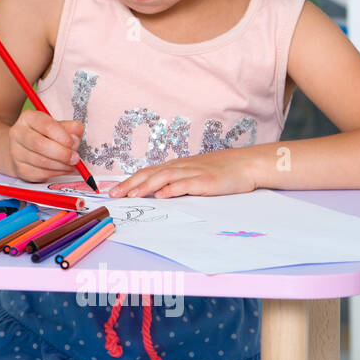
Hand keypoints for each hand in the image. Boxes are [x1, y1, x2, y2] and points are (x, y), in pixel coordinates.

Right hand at [8, 112, 83, 182]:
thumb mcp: (58, 125)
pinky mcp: (20, 169)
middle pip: (40, 144)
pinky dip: (56, 173)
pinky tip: (64, 169)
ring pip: (41, 161)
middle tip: (75, 158)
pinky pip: (40, 174)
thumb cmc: (45, 135)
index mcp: (28, 118)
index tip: (74, 143)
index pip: (46, 125)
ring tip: (72, 164)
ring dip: (61, 165)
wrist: (25, 148)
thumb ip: (70, 128)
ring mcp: (16, 152)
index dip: (63, 136)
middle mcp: (17, 133)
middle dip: (62, 153)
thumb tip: (76, 136)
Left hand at [107, 149, 259, 198]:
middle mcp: (181, 167)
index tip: (113, 191)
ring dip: (146, 186)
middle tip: (113, 195)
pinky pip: (186, 184)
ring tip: (132, 195)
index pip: (147, 173)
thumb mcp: (194, 174)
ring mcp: (194, 172)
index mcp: (176, 166)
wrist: (246, 164)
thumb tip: (156, 193)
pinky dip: (172, 189)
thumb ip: (176, 182)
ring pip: (164, 177)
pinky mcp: (206, 180)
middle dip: (130, 184)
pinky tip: (161, 195)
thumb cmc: (220, 170)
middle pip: (150, 173)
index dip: (129, 181)